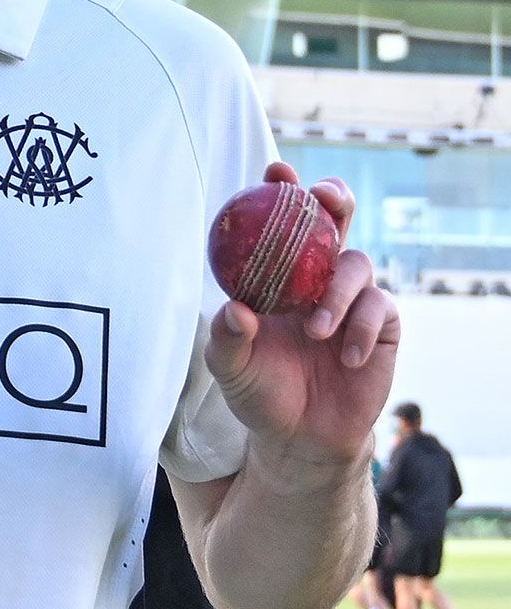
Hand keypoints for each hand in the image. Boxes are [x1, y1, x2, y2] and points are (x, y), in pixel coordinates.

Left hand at [205, 160, 398, 471]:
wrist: (298, 437)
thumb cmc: (257, 390)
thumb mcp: (229, 366)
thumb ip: (227, 337)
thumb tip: (236, 310)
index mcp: (277, 271)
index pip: (282, 219)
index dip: (282, 189)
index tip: (276, 172)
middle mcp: (315, 275)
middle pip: (335, 219)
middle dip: (333, 198)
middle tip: (322, 198)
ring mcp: (351, 297)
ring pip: (355, 262)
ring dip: (336, 289)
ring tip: (315, 328)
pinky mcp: (381, 325)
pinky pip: (380, 308)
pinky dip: (360, 327)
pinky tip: (344, 355)